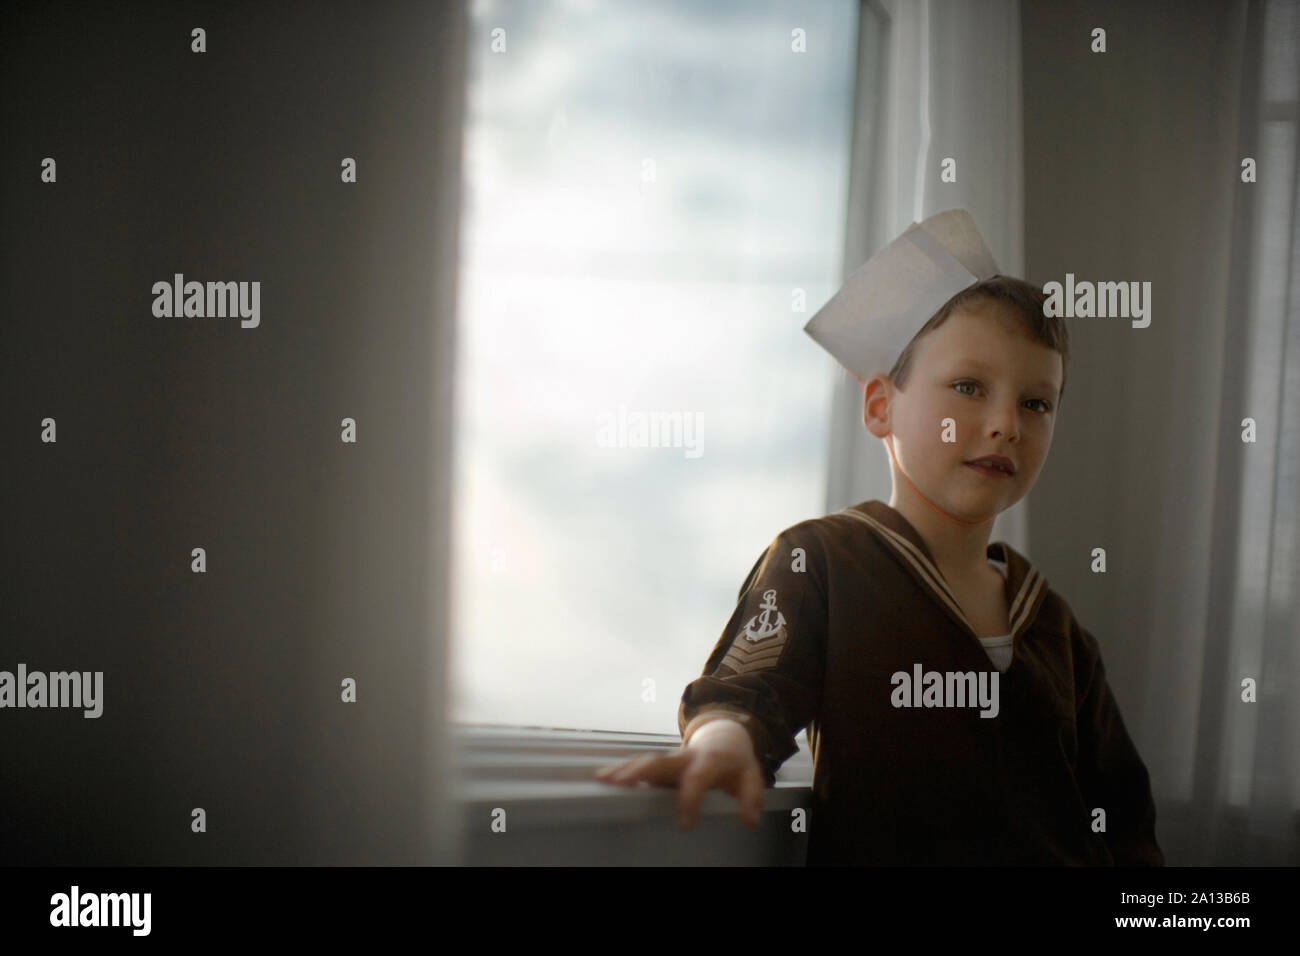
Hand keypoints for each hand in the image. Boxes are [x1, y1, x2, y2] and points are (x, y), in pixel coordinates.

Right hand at [593, 719, 764, 830]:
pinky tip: (603, 776)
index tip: (684, 824)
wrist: (724, 734)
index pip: (697, 779)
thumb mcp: (751, 776)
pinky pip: (640, 763)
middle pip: (661, 762)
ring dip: (625, 769)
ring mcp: (671, 757)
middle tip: (622, 783)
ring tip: (604, 778)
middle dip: (642, 772)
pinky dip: (621, 768)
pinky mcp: (662, 761)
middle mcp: (686, 756)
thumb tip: (750, 822)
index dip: (690, 800)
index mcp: (709, 760)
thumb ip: (751, 798)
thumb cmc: (735, 761)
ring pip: (645, 761)